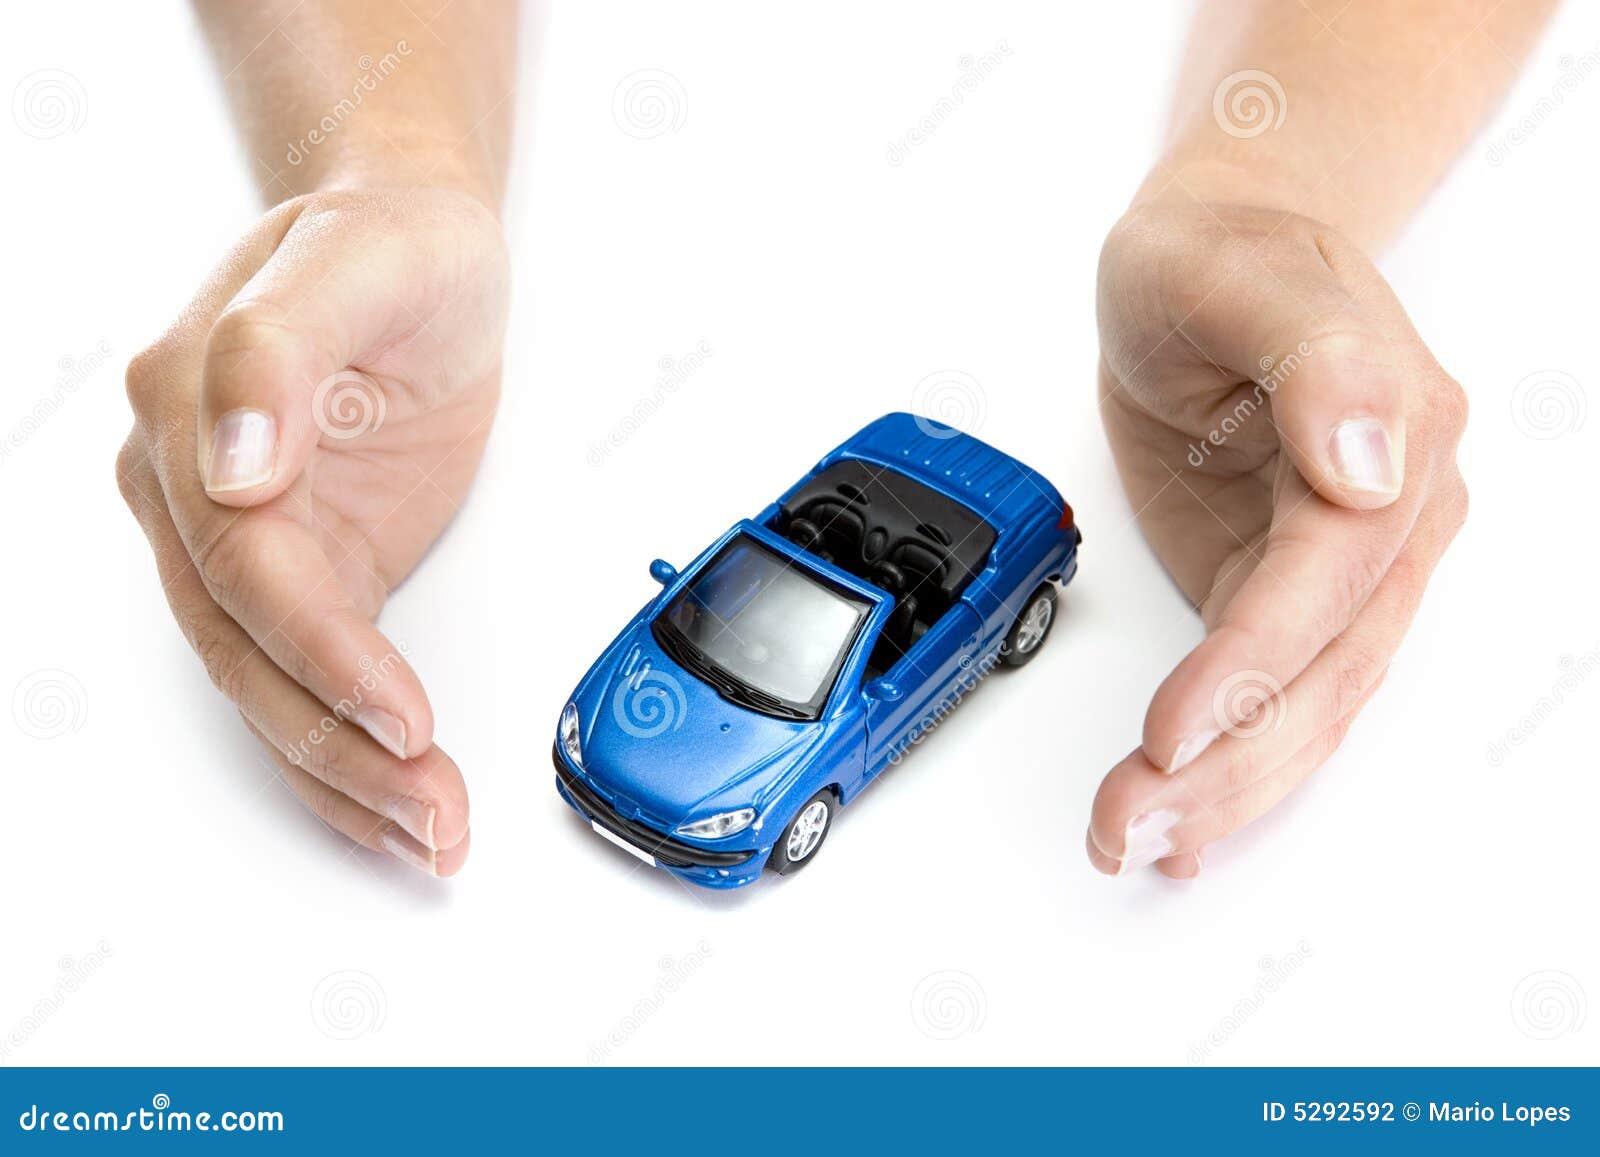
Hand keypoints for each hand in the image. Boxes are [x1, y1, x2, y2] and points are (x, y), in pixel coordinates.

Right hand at [117, 188, 508, 875]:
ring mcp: (249, 541)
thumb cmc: (394, 240)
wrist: (416, 245)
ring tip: (431, 834)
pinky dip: (349, 753)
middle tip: (431, 815)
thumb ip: (273, 352)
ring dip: (348, 776)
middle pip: (255, 657)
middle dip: (342, 749)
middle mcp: (199, 493)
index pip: (250, 573)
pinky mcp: (308, 570)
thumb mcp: (361, 257)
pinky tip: (393, 807)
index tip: (400, 718)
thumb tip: (230, 465)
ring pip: (275, 690)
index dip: (325, 658)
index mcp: (191, 413)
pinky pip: (309, 682)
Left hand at [1086, 199, 1467, 878]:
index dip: (1251, 665)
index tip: (1175, 730)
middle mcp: (1387, 517)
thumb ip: (1315, 358)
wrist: (1211, 257)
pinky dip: (1233, 765)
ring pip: (1303, 706)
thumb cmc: (1218, 253)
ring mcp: (1342, 565)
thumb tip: (1368, 468)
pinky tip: (1189, 825)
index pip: (1329, 581)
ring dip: (1225, 786)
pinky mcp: (1285, 591)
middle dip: (1230, 761)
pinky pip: (1273, 695)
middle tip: (1135, 821)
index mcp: (1397, 437)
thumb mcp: (1239, 272)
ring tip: (1136, 839)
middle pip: (1323, 672)